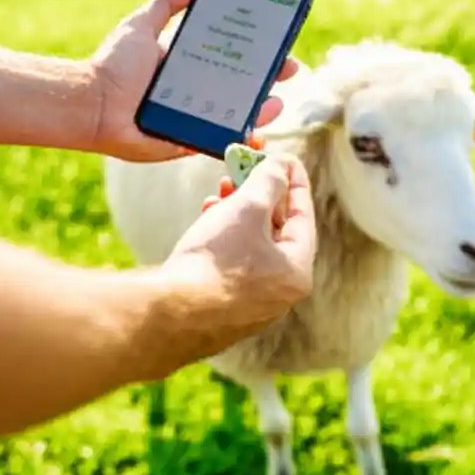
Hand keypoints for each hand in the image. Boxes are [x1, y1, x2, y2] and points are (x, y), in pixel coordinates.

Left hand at [88, 0, 300, 161]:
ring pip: (239, 116)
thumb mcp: (143, 25)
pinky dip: (242, 132)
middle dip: (270, 78)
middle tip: (290, 67)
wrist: (89, 103)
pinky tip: (258, 122)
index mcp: (190, 68)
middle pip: (243, 87)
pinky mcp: (188, 143)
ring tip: (278, 98)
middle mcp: (196, 95)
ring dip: (264, 108)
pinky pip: (220, 140)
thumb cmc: (112, 66)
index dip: (258, 52)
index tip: (280, 40)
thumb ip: (168, 2)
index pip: (233, 59)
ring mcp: (195, 121)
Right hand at [159, 154, 316, 347]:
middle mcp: (279, 294)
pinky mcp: (221, 308)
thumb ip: (269, 182)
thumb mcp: (247, 208)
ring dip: (237, 214)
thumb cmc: (216, 262)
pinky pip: (230, 263)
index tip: (285, 158)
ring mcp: (250, 305)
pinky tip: (206, 221)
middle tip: (245, 170)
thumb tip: (279, 168)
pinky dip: (223, 238)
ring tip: (219, 192)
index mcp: (297, 272)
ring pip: (250, 246)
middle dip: (259, 196)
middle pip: (276, 232)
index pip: (303, 217)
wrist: (171, 315)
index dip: (295, 182)